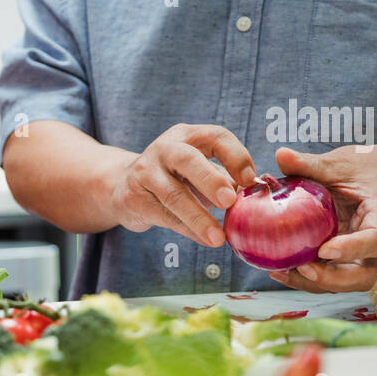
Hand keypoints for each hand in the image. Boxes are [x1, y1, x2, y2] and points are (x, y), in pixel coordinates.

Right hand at [109, 124, 256, 246]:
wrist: (121, 185)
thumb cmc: (174, 177)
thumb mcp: (199, 169)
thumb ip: (225, 178)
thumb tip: (255, 195)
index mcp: (188, 135)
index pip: (216, 137)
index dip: (236, 156)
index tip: (250, 180)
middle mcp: (164, 149)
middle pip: (187, 160)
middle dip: (210, 180)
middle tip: (229, 201)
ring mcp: (145, 172)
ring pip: (173, 194)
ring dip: (198, 217)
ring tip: (218, 237)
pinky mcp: (134, 197)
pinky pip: (164, 215)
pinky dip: (186, 229)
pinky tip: (204, 240)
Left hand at [267, 146, 376, 292]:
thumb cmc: (360, 170)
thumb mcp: (339, 164)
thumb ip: (311, 163)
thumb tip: (281, 154)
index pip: (376, 238)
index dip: (353, 248)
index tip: (325, 249)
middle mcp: (373, 243)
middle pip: (363, 275)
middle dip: (333, 279)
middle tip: (302, 269)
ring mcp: (359, 256)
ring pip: (345, 284)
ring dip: (314, 284)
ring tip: (281, 273)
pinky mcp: (342, 262)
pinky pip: (328, 278)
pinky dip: (304, 279)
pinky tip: (278, 270)